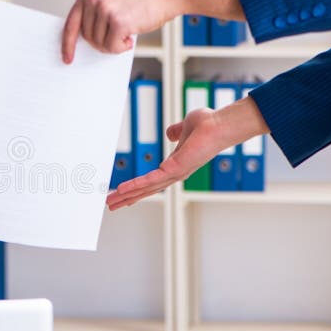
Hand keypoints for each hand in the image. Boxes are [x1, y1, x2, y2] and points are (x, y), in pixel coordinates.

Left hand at [62, 0, 176, 60]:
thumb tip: (83, 38)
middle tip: (118, 36)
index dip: (67, 43)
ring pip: (99, 44)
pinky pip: (112, 47)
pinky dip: (122, 47)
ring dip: (114, 43)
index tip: (67, 57)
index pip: (71, 23)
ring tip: (128, 30)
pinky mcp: (118, 22)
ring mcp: (105, 9)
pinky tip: (131, 36)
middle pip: (87, 37)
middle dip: (102, 42)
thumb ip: (94, 12)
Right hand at [106, 108, 222, 209]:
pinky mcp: (175, 169)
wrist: (220, 125)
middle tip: (111, 205)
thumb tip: (171, 133)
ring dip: (127, 195)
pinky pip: (151, 180)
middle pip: (146, 190)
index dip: (137, 188)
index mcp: (175, 165)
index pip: (152, 181)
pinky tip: (123, 190)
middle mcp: (175, 173)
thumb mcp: (185, 127)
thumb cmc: (208, 125)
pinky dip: (136, 185)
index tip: (123, 194)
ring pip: (146, 188)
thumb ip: (176, 131)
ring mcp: (175, 173)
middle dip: (127, 198)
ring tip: (111, 201)